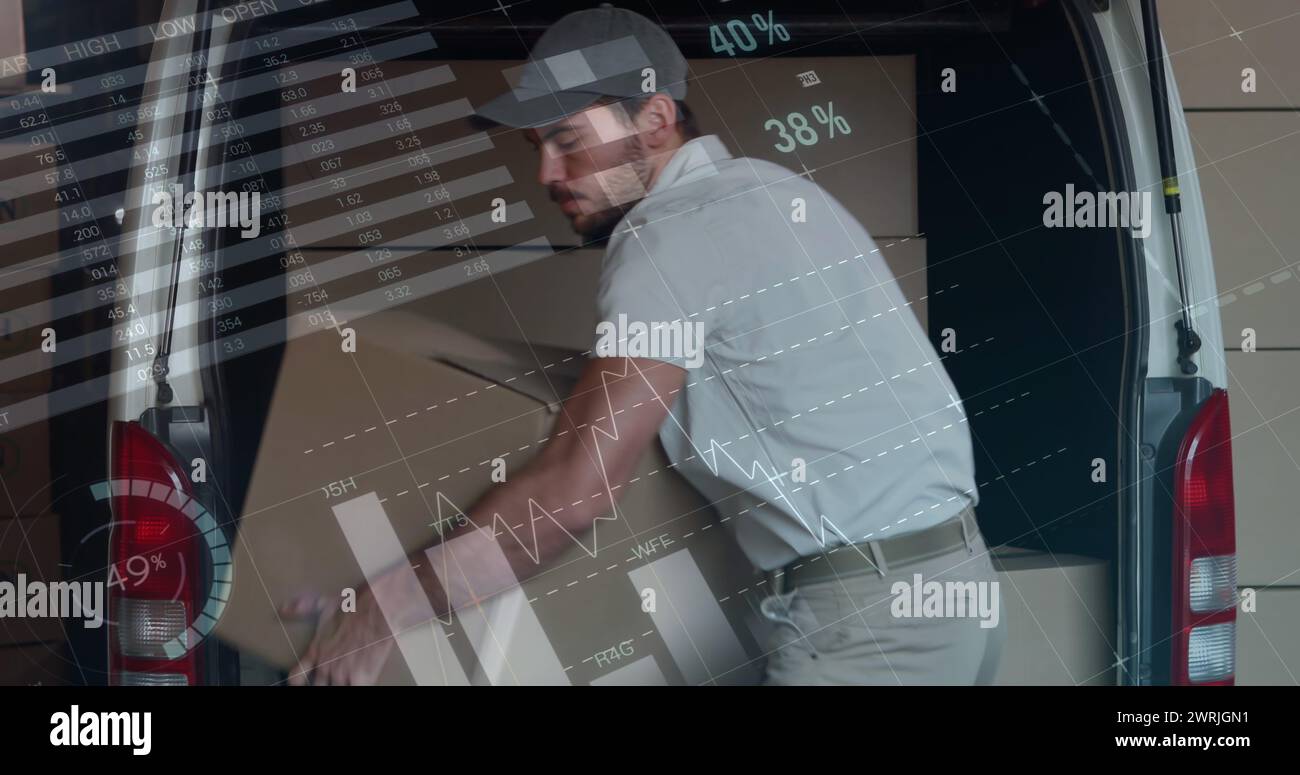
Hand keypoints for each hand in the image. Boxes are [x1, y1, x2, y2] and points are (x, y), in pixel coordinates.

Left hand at [279, 583, 395, 685]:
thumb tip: (282, 609)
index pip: (296, 678)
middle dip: (325, 683)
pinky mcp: (359, 678)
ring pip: (336, 690)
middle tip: (332, 677)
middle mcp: (325, 666)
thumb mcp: (323, 605)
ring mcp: (341, 674)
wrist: (375, 611)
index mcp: (315, 652)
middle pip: (318, 687)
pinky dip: (356, 687)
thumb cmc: (352, 607)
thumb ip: (302, 609)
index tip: (302, 683)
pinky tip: (360, 681)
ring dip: (341, 685)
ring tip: (347, 677)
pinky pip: (354, 691)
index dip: (298, 683)